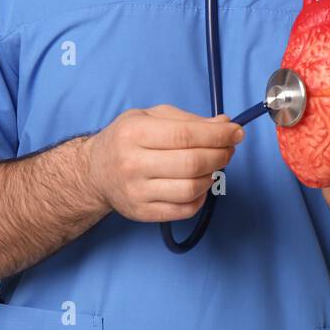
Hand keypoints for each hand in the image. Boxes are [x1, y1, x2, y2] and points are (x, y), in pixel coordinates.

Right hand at [85, 104, 242, 222]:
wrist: (93, 172)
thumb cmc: (126, 139)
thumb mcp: (150, 117)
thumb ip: (188, 119)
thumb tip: (225, 125)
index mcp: (134, 133)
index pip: (186, 135)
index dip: (218, 134)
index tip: (236, 132)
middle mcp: (133, 163)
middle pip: (192, 163)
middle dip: (221, 154)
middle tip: (229, 148)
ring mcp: (137, 192)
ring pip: (191, 189)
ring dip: (213, 176)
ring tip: (213, 165)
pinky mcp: (142, 213)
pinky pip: (185, 210)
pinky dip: (201, 197)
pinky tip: (199, 184)